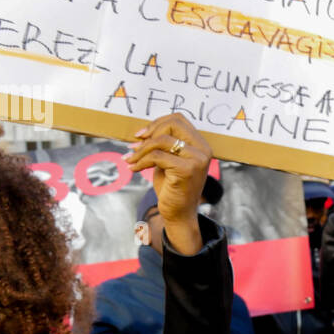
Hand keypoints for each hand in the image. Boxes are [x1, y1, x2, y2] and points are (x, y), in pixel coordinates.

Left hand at [124, 113, 210, 253]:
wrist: (178, 214)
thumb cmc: (172, 187)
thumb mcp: (168, 161)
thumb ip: (162, 145)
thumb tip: (141, 132)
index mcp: (201, 145)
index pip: (178, 119)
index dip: (157, 123)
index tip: (141, 135)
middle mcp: (203, 150)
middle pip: (172, 124)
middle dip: (150, 132)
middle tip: (135, 145)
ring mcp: (197, 159)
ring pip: (162, 140)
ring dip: (141, 149)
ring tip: (131, 159)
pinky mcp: (187, 170)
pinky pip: (157, 156)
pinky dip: (141, 161)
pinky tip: (134, 168)